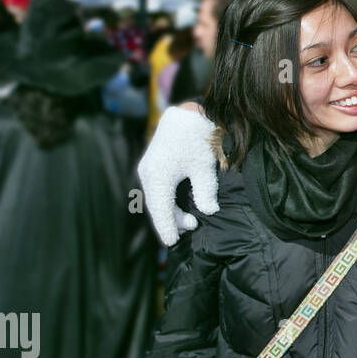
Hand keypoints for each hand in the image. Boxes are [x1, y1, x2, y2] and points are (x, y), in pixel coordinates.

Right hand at [138, 105, 219, 245]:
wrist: (187, 114)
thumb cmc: (198, 139)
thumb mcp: (205, 167)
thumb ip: (205, 192)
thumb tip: (209, 211)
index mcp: (158, 176)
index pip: (161, 210)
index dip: (167, 228)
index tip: (172, 243)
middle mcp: (147, 174)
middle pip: (157, 205)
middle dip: (172, 220)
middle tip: (192, 227)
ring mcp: (147, 169)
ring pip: (157, 198)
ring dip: (170, 210)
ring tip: (189, 220)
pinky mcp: (152, 165)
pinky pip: (157, 189)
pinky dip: (167, 200)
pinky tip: (180, 206)